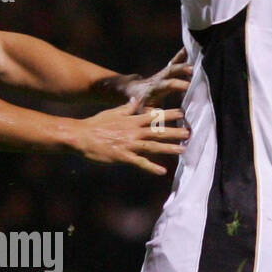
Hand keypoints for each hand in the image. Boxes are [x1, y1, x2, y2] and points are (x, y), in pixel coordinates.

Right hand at [73, 103, 188, 175]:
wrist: (81, 136)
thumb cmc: (96, 124)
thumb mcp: (113, 112)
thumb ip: (127, 108)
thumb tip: (136, 100)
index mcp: (131, 120)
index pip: (154, 115)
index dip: (169, 114)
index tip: (183, 113)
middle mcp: (133, 131)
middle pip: (158, 131)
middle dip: (175, 131)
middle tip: (190, 132)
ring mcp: (129, 144)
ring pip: (153, 146)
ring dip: (169, 148)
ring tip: (183, 150)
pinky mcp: (123, 156)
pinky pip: (139, 162)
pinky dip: (151, 167)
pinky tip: (162, 171)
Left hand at [109, 48, 191, 111]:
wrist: (133, 90)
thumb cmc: (139, 102)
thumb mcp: (142, 110)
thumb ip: (151, 115)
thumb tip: (160, 125)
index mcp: (156, 87)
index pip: (168, 84)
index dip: (178, 84)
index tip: (188, 86)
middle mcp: (160, 77)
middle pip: (172, 70)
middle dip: (183, 68)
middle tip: (194, 68)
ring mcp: (164, 73)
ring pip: (175, 63)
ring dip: (185, 58)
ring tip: (197, 50)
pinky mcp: (167, 70)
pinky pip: (176, 60)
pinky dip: (184, 53)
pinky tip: (192, 46)